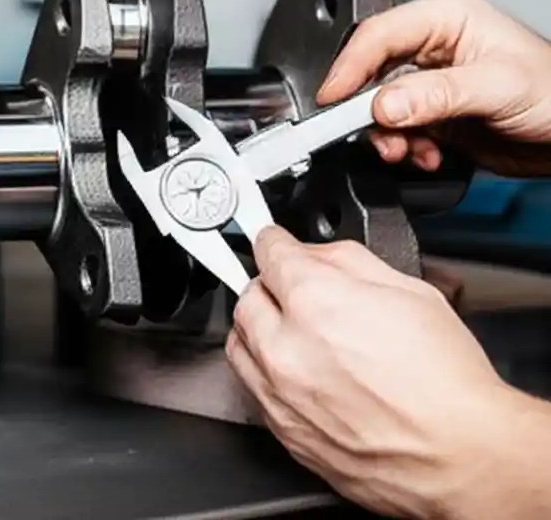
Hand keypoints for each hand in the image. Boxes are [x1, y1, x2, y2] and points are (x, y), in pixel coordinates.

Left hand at [228, 227, 550, 518]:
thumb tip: (316, 254)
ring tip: (290, 331)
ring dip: (257, 329)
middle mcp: (285, 347)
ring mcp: (278, 393)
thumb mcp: (412, 292)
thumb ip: (350, 262)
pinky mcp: (281, 429)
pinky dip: (264, 372)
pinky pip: (252, 388)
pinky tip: (296, 372)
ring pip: (240, 344)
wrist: (459, 457)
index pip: (270, 253)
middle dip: (266, 286)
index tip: (275, 243)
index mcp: (315, 302)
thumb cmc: (446, 384)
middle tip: (289, 289)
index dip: (275, 243)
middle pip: (247, 297)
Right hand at [318, 0, 550, 176]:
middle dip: (368, 111)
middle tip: (378, 135)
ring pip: (376, 105)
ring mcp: (427, 78)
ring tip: (410, 150)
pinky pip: (393, 128)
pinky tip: (427, 153)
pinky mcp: (428, 109)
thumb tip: (383, 105)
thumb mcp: (498, 87)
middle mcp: (431, 43)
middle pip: (368, 72)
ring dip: (387, 135)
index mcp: (445, 16)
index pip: (376, 35)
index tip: (331, 101)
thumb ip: (436, 95)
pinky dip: (403, 147)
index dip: (348, 68)